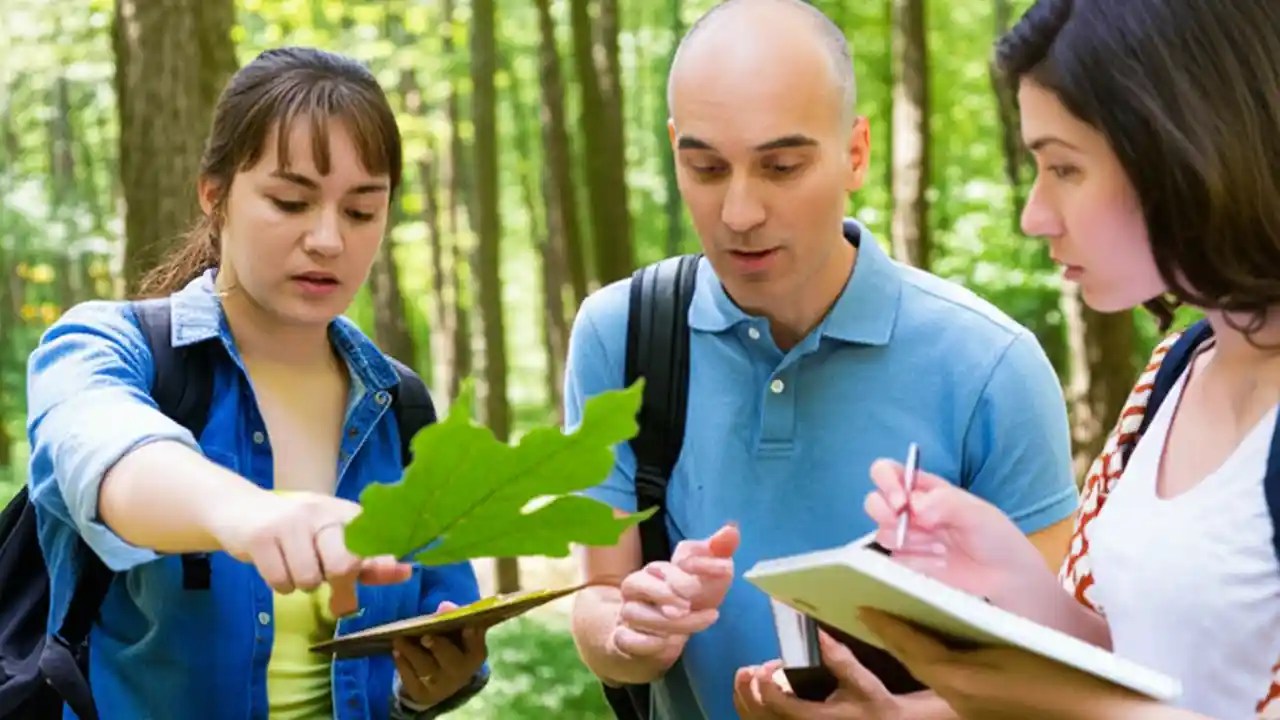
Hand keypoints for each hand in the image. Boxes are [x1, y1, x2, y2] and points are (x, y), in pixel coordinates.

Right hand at [211, 490, 411, 616]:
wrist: (238, 510)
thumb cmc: (295, 532)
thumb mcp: (332, 540)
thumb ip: (368, 561)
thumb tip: (406, 571)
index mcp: (344, 513)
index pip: (374, 540)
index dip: (382, 564)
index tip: (397, 572)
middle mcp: (321, 513)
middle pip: (343, 566)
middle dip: (337, 585)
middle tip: (328, 584)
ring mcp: (290, 522)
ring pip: (308, 580)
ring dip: (301, 584)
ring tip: (294, 565)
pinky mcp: (261, 536)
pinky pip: (280, 581)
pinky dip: (279, 585)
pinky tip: (275, 565)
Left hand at [393, 601, 488, 709]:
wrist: (444, 680)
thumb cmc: (452, 647)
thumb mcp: (456, 632)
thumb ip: (452, 617)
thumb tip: (444, 606)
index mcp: (474, 654)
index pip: (476, 644)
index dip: (472, 636)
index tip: (466, 626)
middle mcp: (461, 673)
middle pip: (450, 660)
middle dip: (438, 647)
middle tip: (425, 636)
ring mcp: (442, 686)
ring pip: (426, 669)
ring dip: (412, 653)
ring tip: (399, 640)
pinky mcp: (423, 694)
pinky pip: (411, 680)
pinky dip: (403, 665)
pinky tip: (396, 652)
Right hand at [609, 523, 739, 662]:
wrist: (655, 639)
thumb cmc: (684, 602)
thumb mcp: (705, 578)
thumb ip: (718, 552)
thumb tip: (731, 529)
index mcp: (653, 570)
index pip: (665, 561)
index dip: (692, 566)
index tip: (726, 570)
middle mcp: (635, 590)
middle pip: (640, 583)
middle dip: (667, 593)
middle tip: (691, 603)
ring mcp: (626, 615)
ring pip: (635, 614)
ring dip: (668, 621)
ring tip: (702, 622)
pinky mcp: (622, 641)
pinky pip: (625, 639)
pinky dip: (646, 642)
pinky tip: (670, 643)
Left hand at [734, 631, 904, 718]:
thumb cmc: (873, 705)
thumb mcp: (862, 681)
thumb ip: (839, 659)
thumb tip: (818, 632)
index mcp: (815, 719)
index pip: (777, 704)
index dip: (766, 682)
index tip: (773, 663)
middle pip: (759, 716)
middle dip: (747, 689)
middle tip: (751, 668)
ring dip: (746, 699)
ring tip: (750, 676)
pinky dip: (753, 710)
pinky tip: (758, 693)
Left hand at [859, 609, 1157, 719]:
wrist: (1099, 715)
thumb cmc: (1063, 672)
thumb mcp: (1014, 641)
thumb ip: (968, 629)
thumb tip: (926, 613)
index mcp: (960, 677)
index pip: (909, 646)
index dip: (885, 623)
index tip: (862, 604)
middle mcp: (958, 696)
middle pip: (914, 662)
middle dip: (891, 637)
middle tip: (869, 610)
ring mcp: (970, 708)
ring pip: (929, 673)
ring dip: (912, 649)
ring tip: (896, 624)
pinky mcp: (983, 713)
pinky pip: (948, 683)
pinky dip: (936, 662)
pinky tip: (938, 647)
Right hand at [863, 460, 1057, 616]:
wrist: (1005, 579)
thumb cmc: (994, 537)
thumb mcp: (976, 512)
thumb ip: (945, 502)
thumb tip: (914, 507)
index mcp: (924, 489)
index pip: (888, 472)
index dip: (886, 481)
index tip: (901, 500)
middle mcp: (910, 512)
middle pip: (873, 501)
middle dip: (881, 509)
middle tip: (901, 520)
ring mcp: (906, 539)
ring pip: (880, 532)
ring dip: (903, 538)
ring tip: (937, 548)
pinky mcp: (907, 565)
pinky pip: (892, 561)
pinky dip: (910, 561)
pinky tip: (936, 564)